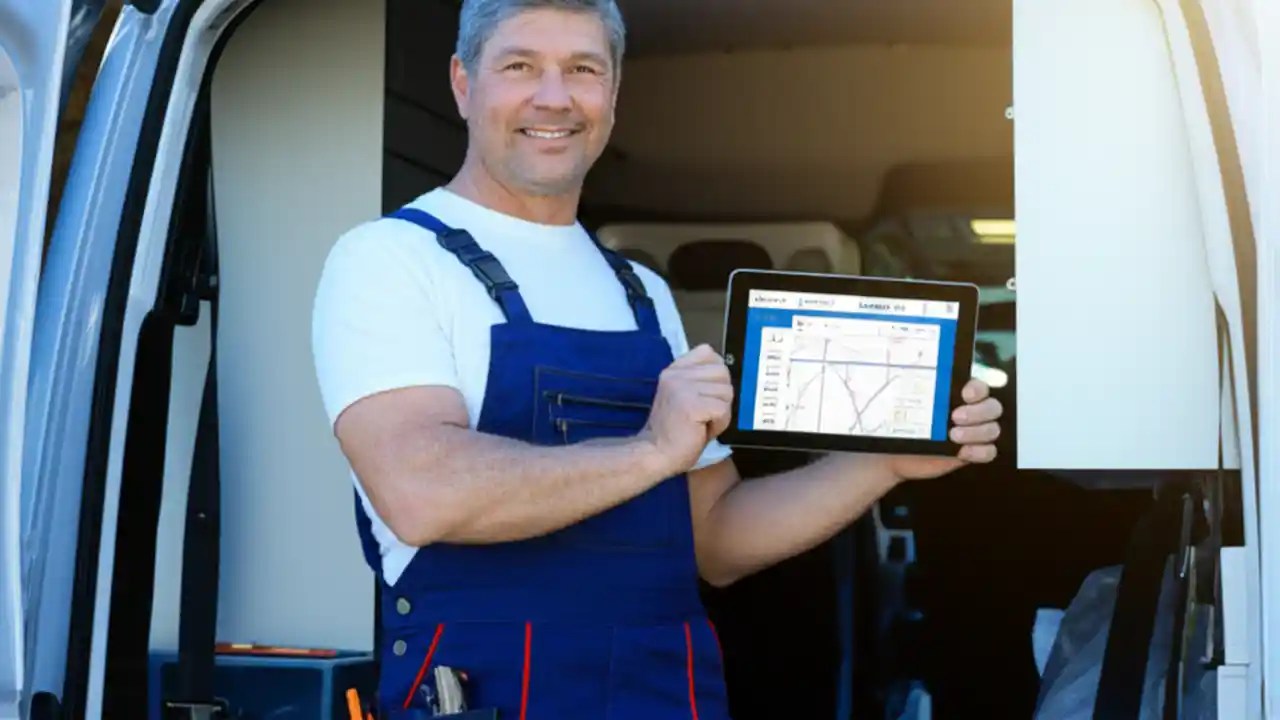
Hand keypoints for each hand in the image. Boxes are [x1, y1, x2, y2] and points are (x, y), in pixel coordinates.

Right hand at [642, 344, 733, 475]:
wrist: (654, 454)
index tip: (704, 395)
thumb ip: (699, 380)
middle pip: (723, 372)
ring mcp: (683, 388)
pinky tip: (702, 431)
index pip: (708, 352)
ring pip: (726, 392)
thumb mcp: (683, 396)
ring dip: (720, 413)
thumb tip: (725, 374)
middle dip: (720, 396)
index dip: (715, 375)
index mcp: (674, 370)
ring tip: (701, 423)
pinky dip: (719, 424)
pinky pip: (723, 409)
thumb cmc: (673, 431)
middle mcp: (677, 374)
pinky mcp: (691, 405)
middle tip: (703, 414)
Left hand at [887, 378, 1003, 481]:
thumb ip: (909, 390)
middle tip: (955, 417)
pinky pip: (989, 452)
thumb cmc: (898, 425)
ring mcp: (971, 433)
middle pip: (992, 407)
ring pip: (993, 429)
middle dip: (978, 412)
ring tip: (953, 436)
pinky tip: (962, 452)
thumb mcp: (902, 404)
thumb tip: (900, 368)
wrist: (892, 456)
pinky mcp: (970, 453)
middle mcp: (968, 411)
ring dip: (977, 432)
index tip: (965, 395)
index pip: (979, 386)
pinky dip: (980, 452)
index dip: (977, 389)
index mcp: (954, 394)